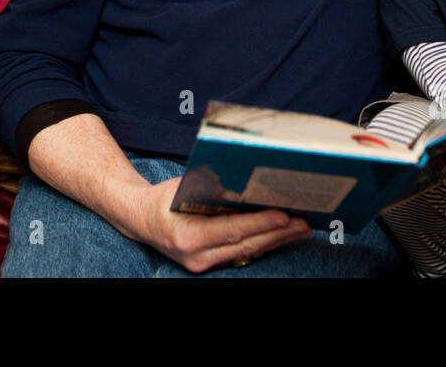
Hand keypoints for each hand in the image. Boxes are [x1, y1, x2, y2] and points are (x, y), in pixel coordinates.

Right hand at [133, 178, 311, 273]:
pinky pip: (242, 254)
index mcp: (187, 236)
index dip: (259, 223)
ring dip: (277, 240)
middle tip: (303, 221)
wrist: (142, 221)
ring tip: (301, 228)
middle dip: (278, 233)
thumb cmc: (163, 199)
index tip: (284, 215)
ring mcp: (204, 264)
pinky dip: (264, 243)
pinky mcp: (211, 264)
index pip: (231, 230)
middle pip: (245, 245)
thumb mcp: (183, 187)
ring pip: (248, 252)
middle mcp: (196, 256)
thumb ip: (211, 187)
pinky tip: (282, 234)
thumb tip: (245, 182)